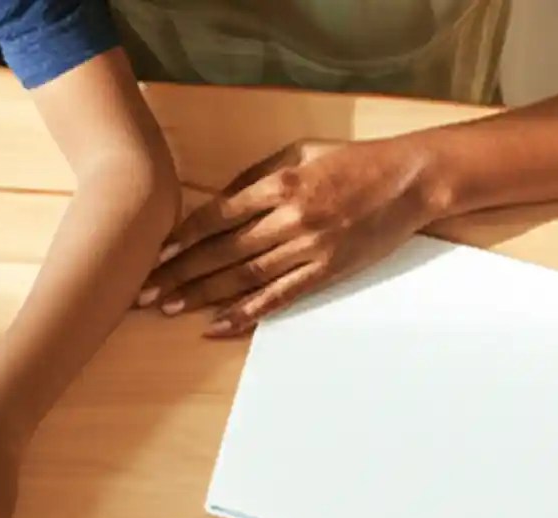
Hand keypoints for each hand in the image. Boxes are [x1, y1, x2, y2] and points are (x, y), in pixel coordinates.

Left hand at [138, 137, 442, 335]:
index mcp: (279, 185)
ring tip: (169, 309)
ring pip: (244, 278)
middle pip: (222, 252)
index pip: (216, 217)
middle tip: (145, 292)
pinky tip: (218, 326)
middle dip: (179, 274)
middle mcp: (290, 219)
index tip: (153, 255)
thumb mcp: (298, 152)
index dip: (181, 239)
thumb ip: (254, 177)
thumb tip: (214, 205)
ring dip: (202, 296)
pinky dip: (246, 314)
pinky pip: (279, 298)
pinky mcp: (326, 271)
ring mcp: (309, 248)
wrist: (411, 179)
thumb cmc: (351, 161)